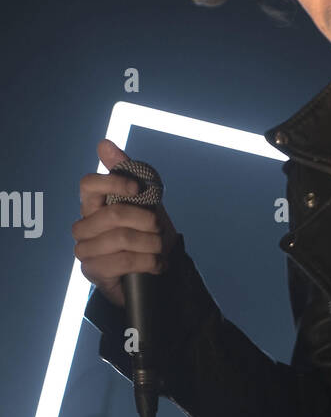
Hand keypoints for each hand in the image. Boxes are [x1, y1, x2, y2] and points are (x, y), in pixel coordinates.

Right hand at [72, 138, 179, 309]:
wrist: (151, 272)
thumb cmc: (144, 234)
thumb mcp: (144, 203)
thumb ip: (128, 174)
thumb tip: (103, 144)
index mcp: (92, 205)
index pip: (89, 185)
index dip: (113, 182)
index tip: (137, 188)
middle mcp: (83, 226)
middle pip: (113, 214)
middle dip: (146, 220)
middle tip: (159, 228)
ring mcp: (85, 250)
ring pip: (121, 239)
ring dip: (151, 243)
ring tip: (160, 247)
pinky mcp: (93, 271)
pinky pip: (124, 261)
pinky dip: (149, 262)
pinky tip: (158, 264)